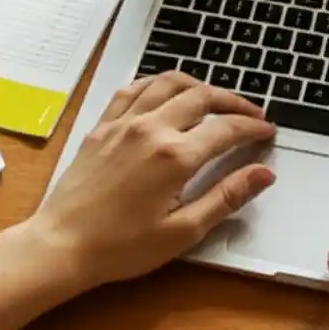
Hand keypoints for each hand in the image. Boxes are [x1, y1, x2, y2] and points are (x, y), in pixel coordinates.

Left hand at [20, 72, 276, 292]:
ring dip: (198, 85)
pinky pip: (133, 89)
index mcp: (175, 156)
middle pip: (202, 97)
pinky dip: (156, 83)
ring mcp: (123, 123)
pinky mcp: (102, 126)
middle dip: (232, 101)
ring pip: (168, 83)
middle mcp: (151, 129)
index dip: (252, 128)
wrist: (61, 245)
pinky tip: (165, 91)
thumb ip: (226, 197)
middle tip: (250, 114)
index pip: (226, 129)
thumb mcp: (183, 231)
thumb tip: (263, 174)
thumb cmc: (122, 247)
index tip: (267, 132)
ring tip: (214, 97)